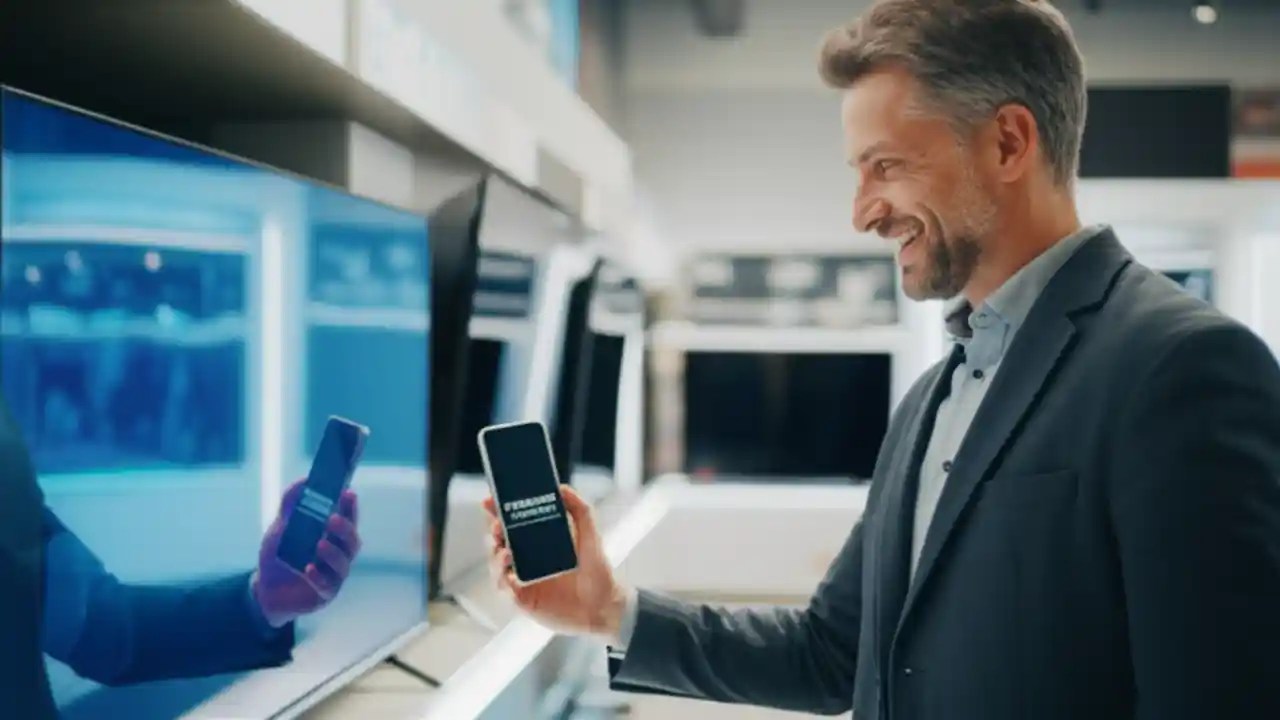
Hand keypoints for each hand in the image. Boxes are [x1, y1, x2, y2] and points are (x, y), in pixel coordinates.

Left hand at [253, 478, 362, 627]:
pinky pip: (327, 585)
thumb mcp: (281, 526)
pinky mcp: (325, 593)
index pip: (349, 517)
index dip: (350, 506)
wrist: (265, 588)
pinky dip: (319, 576)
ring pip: (344, 563)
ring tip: (320, 544)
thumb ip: (292, 504)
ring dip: (334, 553)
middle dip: (345, 529)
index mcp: (333, 534)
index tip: (348, 493)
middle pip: (352, 541)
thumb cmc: (280, 553)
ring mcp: (335, 574)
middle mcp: (340, 553)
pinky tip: (309, 569)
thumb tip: (304, 481)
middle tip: (332, 518)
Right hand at [484, 485, 628, 639]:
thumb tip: (561, 488)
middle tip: (498, 525)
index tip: (489, 501)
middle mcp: (527, 560)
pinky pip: (504, 590)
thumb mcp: (590, 534)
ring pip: (496, 565)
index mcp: (537, 542)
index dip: (497, 512)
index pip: (511, 524)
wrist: (605, 603)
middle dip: (494, 532)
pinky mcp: (524, 600)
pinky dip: (502, 580)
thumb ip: (579, 509)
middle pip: (498, 542)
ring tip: (506, 551)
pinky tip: (509, 574)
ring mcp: (523, 580)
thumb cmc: (597, 570)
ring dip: (495, 556)